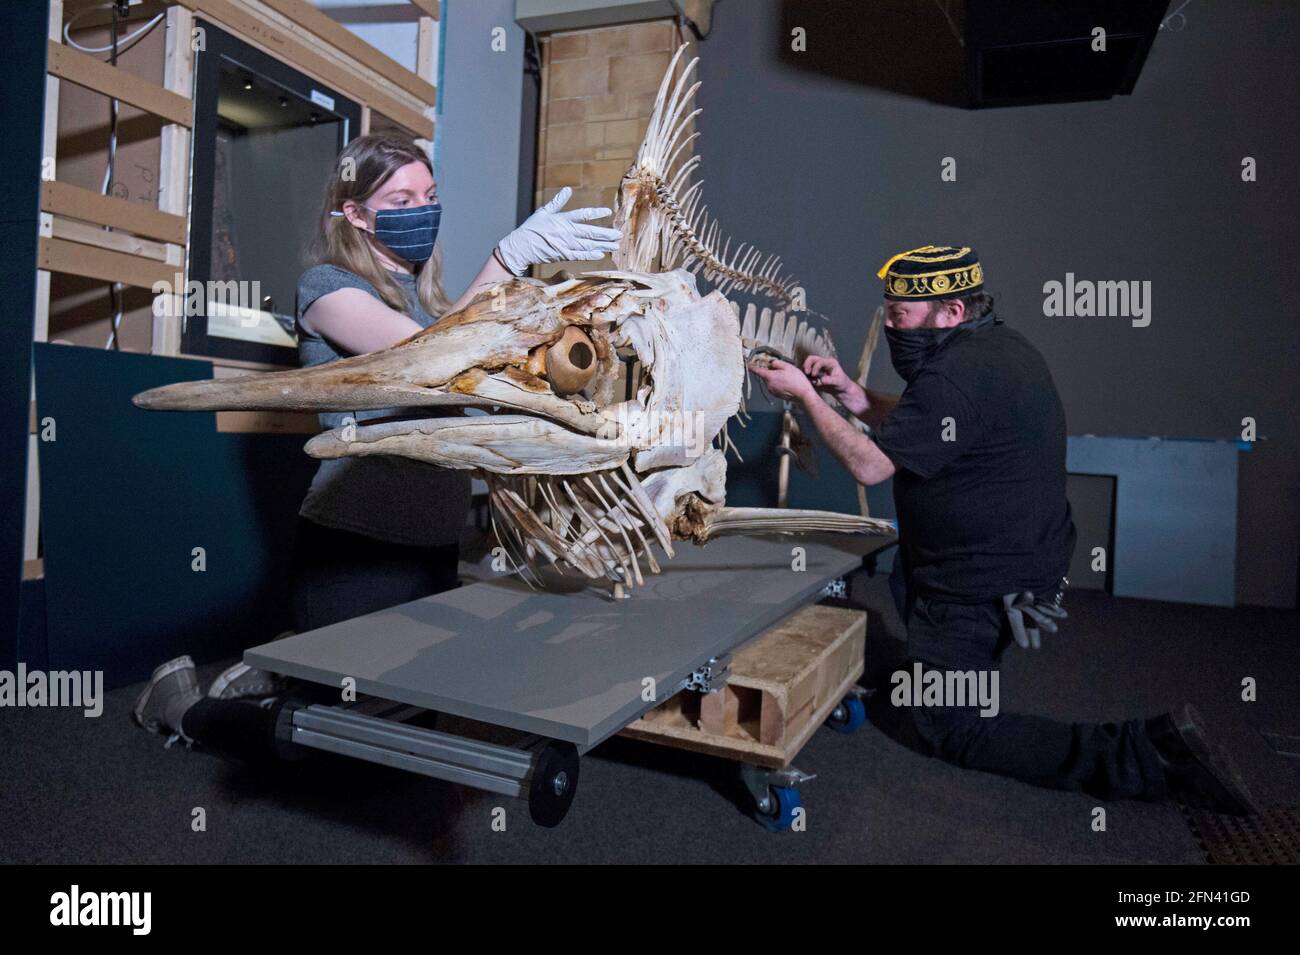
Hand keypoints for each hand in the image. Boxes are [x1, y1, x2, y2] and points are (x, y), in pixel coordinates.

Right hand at [497, 186, 621, 274]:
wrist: (521, 247)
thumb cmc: (531, 228)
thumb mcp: (544, 212)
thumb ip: (557, 201)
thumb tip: (568, 189)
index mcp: (562, 219)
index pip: (582, 214)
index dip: (596, 212)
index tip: (608, 211)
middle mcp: (566, 232)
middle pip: (590, 232)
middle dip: (605, 234)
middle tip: (618, 234)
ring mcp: (565, 244)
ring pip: (588, 245)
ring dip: (603, 245)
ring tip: (615, 246)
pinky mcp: (563, 255)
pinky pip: (579, 256)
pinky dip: (590, 255)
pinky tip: (601, 254)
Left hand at [748, 357, 813, 403]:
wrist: (803, 395)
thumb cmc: (797, 381)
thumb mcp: (788, 366)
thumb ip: (777, 363)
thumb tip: (771, 364)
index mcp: (769, 377)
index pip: (757, 371)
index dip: (752, 366)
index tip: (748, 364)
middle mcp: (768, 385)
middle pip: (764, 376)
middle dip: (769, 371)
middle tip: (780, 368)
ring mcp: (772, 391)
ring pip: (770, 381)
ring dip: (775, 377)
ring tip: (786, 377)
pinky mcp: (776, 395)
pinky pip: (774, 386)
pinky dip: (778, 383)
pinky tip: (787, 382)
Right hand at [803, 355, 852, 397]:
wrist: (841, 389)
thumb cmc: (842, 384)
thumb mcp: (838, 382)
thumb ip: (830, 380)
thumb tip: (821, 380)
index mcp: (830, 362)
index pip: (819, 361)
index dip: (815, 367)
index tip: (814, 375)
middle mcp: (824, 363)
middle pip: (811, 359)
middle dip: (807, 364)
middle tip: (806, 373)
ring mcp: (818, 368)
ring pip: (808, 365)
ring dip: (806, 371)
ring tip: (810, 380)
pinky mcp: (815, 373)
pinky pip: (807, 373)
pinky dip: (806, 377)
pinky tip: (811, 383)